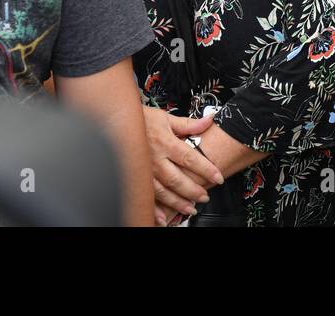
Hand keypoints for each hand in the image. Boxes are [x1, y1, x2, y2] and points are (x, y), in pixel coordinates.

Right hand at [141, 106, 223, 224]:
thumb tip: (208, 121)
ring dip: (178, 202)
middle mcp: (155, 159)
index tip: (218, 177)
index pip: (190, 159)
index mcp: (165, 143)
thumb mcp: (165, 118)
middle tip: (205, 197)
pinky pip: (146, 196)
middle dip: (193, 191)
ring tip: (190, 208)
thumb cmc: (142, 120)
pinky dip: (154, 209)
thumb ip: (188, 124)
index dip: (206, 169)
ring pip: (163, 191)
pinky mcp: (136, 178)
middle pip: (177, 179)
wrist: (116, 122)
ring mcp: (144, 171)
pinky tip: (163, 218)